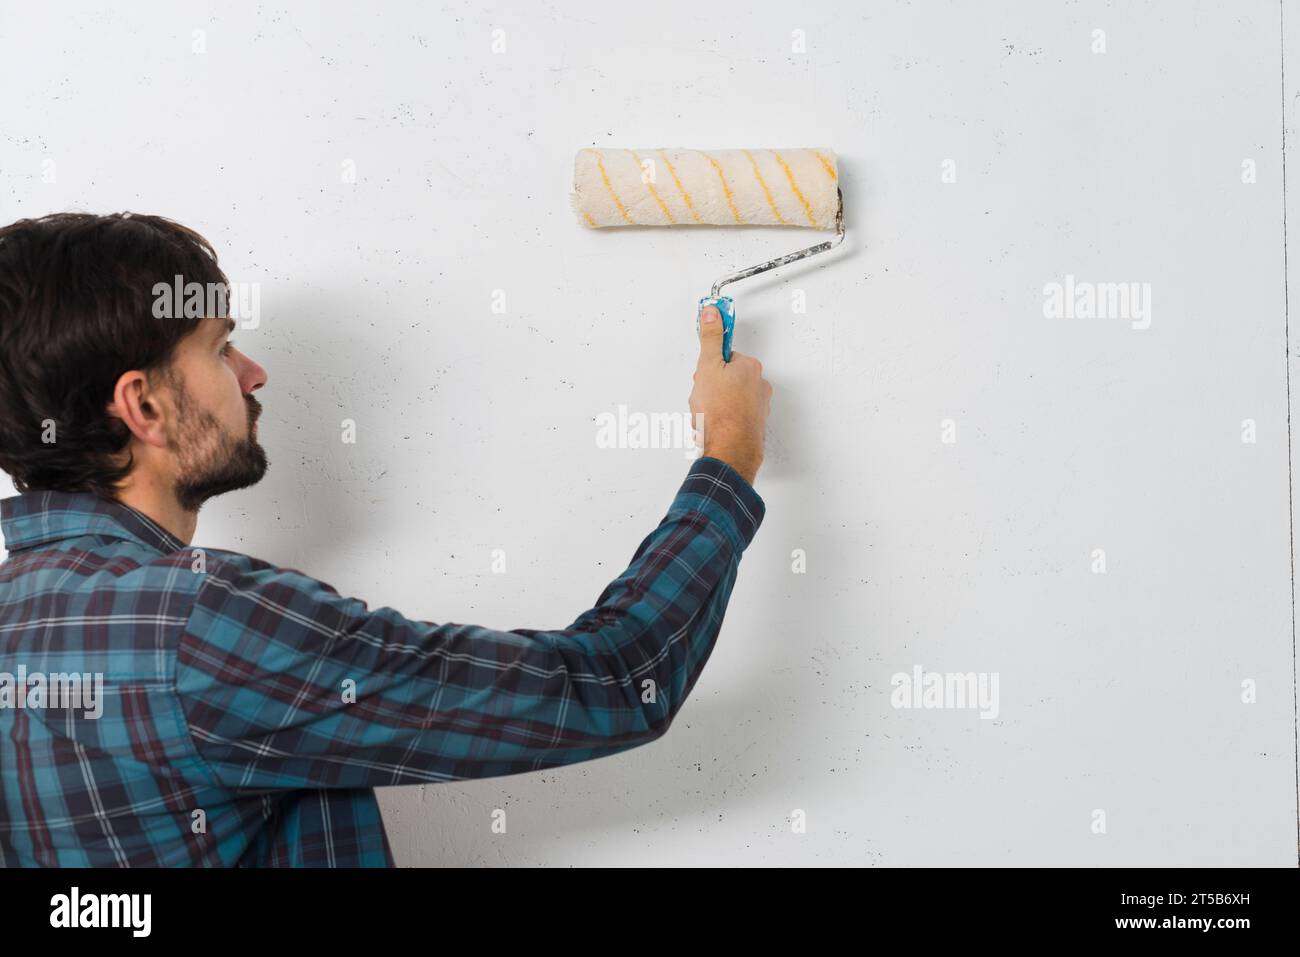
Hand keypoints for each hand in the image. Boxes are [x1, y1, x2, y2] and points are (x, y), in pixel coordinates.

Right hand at [688, 304, 771, 485]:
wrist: (730, 449)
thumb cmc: (721, 413)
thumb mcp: (707, 367)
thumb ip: (710, 338)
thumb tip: (713, 313)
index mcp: (749, 367)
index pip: (724, 357)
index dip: (708, 367)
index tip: (705, 372)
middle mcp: (759, 384)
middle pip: (726, 378)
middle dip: (710, 388)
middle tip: (704, 397)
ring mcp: (757, 406)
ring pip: (728, 398)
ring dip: (713, 405)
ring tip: (707, 414)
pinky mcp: (753, 424)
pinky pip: (732, 415)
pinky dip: (721, 419)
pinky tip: (713, 425)